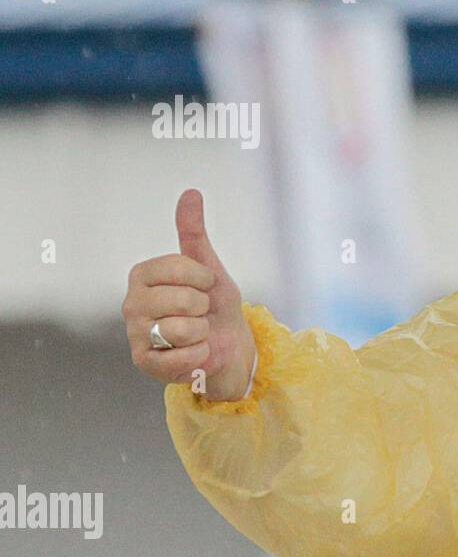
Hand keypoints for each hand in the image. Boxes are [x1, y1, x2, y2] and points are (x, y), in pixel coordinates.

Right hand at [122, 189, 255, 400]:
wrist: (227, 345)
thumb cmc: (215, 305)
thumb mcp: (209, 267)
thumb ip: (194, 232)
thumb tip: (190, 193)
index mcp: (142, 275)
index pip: (180, 267)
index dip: (204, 279)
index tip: (204, 285)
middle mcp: (132, 303)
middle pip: (184, 300)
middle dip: (204, 307)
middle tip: (200, 313)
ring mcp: (136, 334)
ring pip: (184, 329)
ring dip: (202, 333)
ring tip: (196, 333)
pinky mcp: (145, 362)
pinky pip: (184, 356)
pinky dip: (200, 355)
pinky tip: (194, 352)